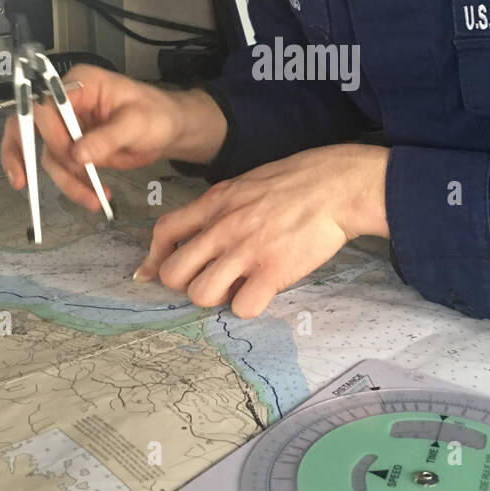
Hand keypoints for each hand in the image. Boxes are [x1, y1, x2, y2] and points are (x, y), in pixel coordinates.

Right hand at [0, 64, 218, 213]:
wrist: (168, 130)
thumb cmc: (157, 115)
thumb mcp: (137, 123)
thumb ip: (107, 137)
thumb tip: (77, 156)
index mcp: (79, 84)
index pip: (46, 104)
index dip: (49, 131)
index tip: (70, 156)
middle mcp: (66, 103)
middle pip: (28, 126)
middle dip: (26, 156)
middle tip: (23, 183)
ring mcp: (67, 126)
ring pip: (47, 155)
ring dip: (64, 180)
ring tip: (92, 200)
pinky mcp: (73, 148)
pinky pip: (61, 167)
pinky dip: (71, 185)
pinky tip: (92, 197)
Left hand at [132, 144, 389, 316]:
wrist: (336, 186)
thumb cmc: (297, 183)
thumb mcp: (247, 184)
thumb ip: (222, 207)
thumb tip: (205, 231)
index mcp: (215, 202)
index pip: (164, 231)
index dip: (154, 257)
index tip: (153, 273)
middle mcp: (222, 228)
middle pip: (173, 273)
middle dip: (186, 284)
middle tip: (209, 281)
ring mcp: (245, 251)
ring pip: (201, 295)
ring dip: (216, 298)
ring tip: (237, 287)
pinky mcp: (271, 272)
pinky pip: (241, 308)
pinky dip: (249, 306)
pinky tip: (262, 292)